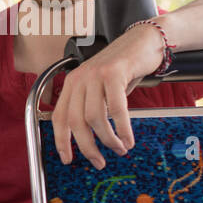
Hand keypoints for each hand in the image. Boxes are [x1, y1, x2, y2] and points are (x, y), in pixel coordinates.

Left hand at [51, 25, 163, 168]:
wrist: (144, 40)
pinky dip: (122, 128)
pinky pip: (116, 109)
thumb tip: (91, 138)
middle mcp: (79, 80)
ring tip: (120, 149)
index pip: (59, 118)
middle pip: (76, 121)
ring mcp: (95, 75)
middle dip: (87, 147)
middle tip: (99, 162)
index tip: (67, 159)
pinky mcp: (113, 73)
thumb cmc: (124, 68)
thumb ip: (92, 107)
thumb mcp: (101, 88)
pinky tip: (128, 139)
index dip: (61, 141)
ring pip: (95, 118)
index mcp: (72, 85)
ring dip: (108, 139)